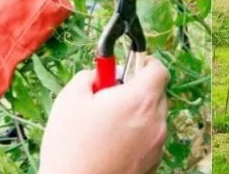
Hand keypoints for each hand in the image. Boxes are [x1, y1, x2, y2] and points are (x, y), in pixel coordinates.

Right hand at [39, 56, 168, 173]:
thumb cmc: (71, 148)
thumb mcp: (70, 100)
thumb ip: (89, 76)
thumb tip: (99, 73)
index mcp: (141, 99)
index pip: (158, 69)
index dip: (143, 63)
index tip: (127, 69)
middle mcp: (156, 121)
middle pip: (156, 93)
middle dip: (136, 91)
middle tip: (110, 100)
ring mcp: (156, 145)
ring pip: (153, 118)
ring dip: (137, 116)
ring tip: (108, 128)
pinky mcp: (153, 164)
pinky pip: (149, 140)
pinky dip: (137, 138)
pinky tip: (112, 147)